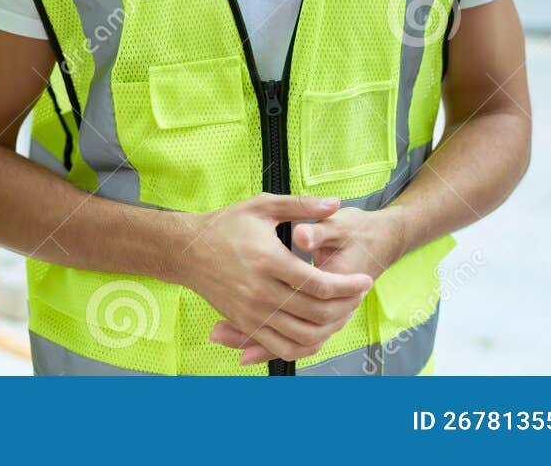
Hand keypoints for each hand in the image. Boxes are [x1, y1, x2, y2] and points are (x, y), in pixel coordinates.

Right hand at [209, 204, 409, 364]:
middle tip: (358, 295)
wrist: (187, 251)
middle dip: (346, 306)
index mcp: (268, 260)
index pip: (318, 284)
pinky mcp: (246, 324)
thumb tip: (335, 203)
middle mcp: (260, 291)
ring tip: (342, 312)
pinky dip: (306, 346)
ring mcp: (252, 312)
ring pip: (303, 336)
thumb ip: (301, 205)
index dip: (348, 286)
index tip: (364, 280)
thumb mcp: (262, 206)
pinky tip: (318, 331)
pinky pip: (282, 348)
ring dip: (330, 329)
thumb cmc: (225, 225)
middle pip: (316, 312)